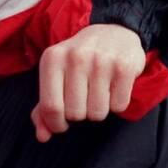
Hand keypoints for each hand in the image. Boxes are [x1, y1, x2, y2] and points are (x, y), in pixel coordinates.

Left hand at [30, 24, 145, 140]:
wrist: (114, 30)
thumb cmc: (80, 60)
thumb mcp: (56, 76)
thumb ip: (45, 107)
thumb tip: (43, 136)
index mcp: (52, 58)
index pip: (50, 107)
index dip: (56, 124)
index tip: (62, 123)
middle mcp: (76, 57)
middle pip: (75, 114)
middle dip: (80, 114)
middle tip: (84, 98)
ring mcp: (101, 61)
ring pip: (97, 113)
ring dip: (99, 109)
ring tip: (99, 91)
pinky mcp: (124, 67)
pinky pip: (118, 106)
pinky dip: (117, 103)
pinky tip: (114, 86)